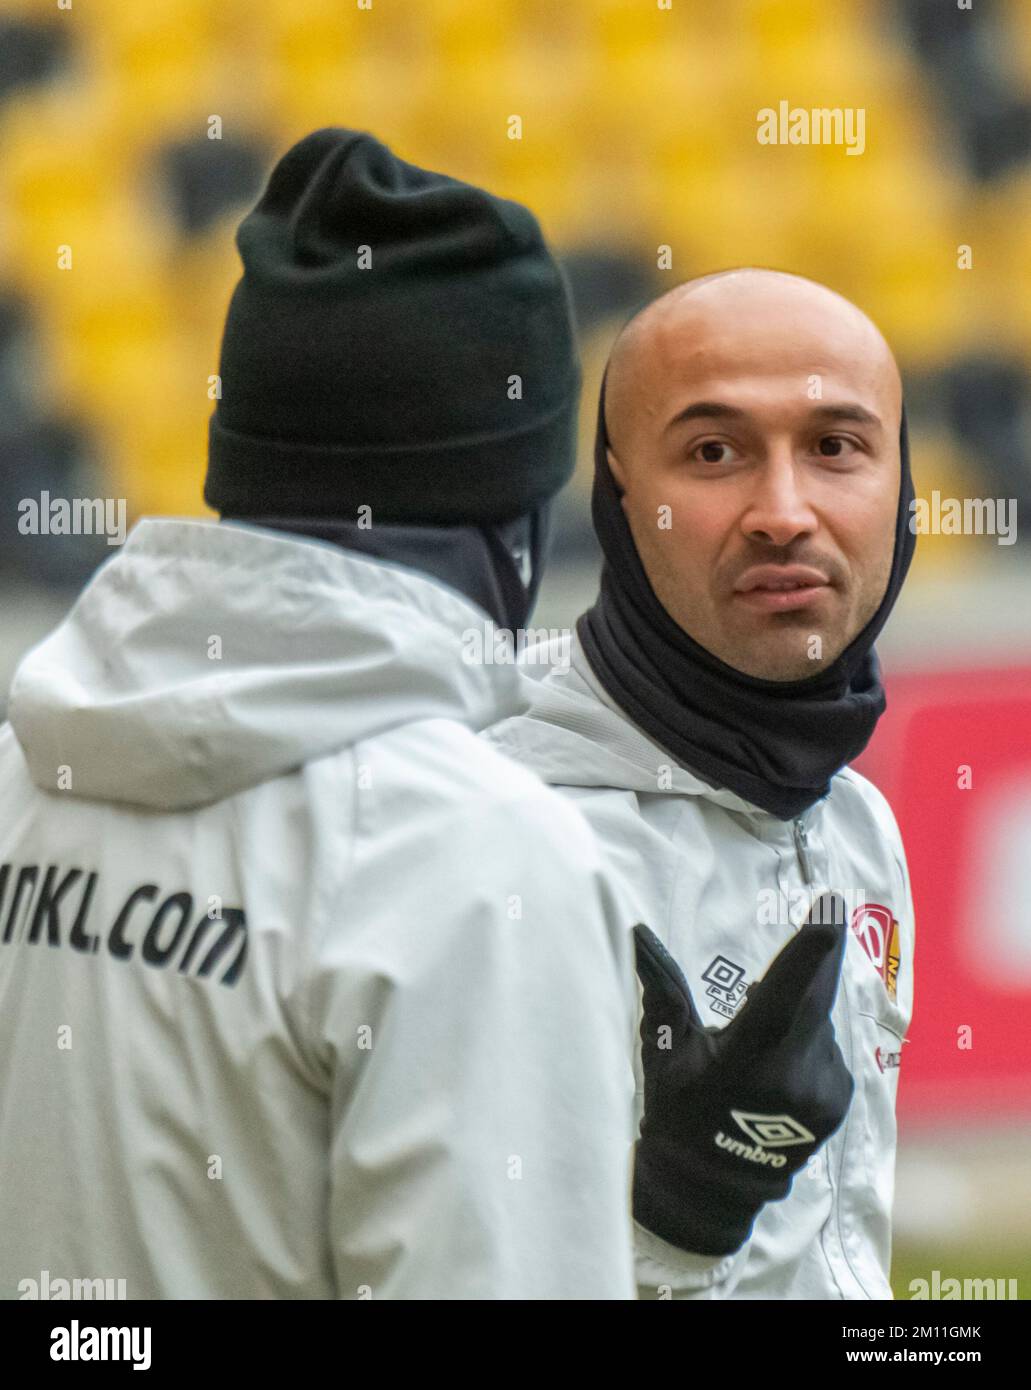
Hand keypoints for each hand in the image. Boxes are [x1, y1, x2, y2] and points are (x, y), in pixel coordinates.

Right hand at [632, 893, 854, 1255]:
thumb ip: (662, 991)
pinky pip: (828, 1049)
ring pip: (819, 1023)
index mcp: (746, 1060)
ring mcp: (822, 1093)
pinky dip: (808, 1038)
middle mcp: (793, 1076)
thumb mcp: (666, 1053)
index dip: (810, 947)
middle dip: (819, 954)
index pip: (783, 994)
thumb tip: (639, 934)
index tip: (830, 904)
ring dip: (800, 1009)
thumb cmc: (679, 1114)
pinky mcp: (839, 1103)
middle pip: (814, 996)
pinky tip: (780, 1059)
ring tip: (763, 1033)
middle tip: (826, 911)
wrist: (712, 1188)